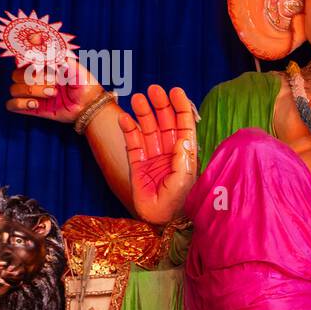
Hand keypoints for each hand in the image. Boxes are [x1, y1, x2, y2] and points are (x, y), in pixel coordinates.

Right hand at [6, 57, 102, 123]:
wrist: (90, 105)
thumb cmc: (85, 84)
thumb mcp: (77, 68)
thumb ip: (62, 58)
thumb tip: (47, 46)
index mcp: (42, 67)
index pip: (23, 61)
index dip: (29, 64)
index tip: (43, 67)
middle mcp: (35, 79)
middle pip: (16, 75)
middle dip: (32, 80)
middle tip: (54, 85)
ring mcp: (32, 94)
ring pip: (14, 89)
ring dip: (30, 92)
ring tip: (51, 95)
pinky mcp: (32, 108)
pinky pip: (12, 105)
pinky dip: (20, 104)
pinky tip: (36, 105)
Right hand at [119, 84, 197, 224]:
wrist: (157, 219)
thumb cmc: (176, 202)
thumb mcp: (183, 181)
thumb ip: (183, 160)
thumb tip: (183, 139)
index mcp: (185, 153)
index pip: (184, 125)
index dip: (180, 107)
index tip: (175, 91)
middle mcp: (169, 151)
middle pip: (166, 122)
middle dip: (161, 105)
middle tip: (154, 90)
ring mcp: (153, 155)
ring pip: (148, 128)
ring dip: (144, 113)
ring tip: (138, 99)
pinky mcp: (137, 162)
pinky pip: (132, 141)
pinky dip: (129, 129)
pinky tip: (125, 118)